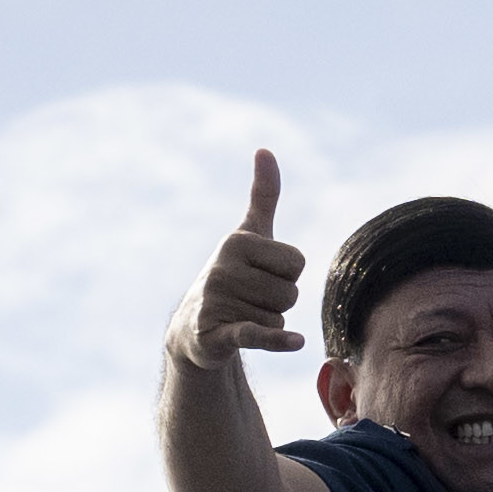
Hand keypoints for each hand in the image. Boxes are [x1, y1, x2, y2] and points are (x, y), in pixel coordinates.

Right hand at [175, 150, 308, 368]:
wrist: (194, 328)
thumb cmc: (232, 274)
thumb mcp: (249, 233)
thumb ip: (263, 195)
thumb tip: (265, 149)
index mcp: (237, 241)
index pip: (298, 262)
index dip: (287, 274)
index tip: (261, 273)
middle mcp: (223, 268)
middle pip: (291, 291)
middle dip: (279, 301)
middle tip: (250, 299)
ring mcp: (217, 301)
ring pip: (280, 317)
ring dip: (268, 321)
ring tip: (241, 315)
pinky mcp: (217, 333)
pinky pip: (257, 333)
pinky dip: (276, 340)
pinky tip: (296, 341)